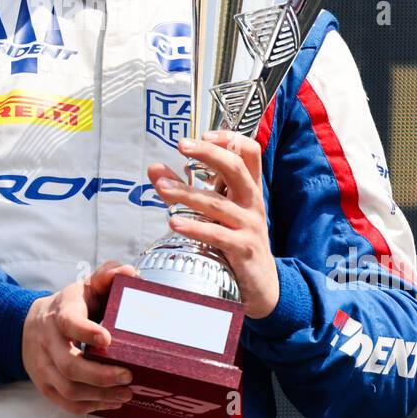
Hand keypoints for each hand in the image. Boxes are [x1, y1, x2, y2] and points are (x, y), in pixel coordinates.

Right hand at [22, 260, 137, 415]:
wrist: (30, 324)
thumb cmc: (68, 306)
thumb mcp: (85, 286)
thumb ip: (108, 276)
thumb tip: (130, 272)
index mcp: (60, 313)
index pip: (69, 322)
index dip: (86, 332)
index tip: (108, 339)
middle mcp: (48, 341)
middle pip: (70, 364)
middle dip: (101, 375)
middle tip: (128, 375)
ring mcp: (43, 365)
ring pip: (68, 388)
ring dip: (99, 395)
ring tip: (126, 392)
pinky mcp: (44, 384)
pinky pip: (65, 403)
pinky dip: (90, 406)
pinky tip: (111, 401)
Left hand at [147, 129, 280, 319]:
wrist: (262, 284)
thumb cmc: (236, 239)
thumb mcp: (218, 210)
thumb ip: (188, 187)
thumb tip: (154, 168)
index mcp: (250, 188)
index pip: (249, 151)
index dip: (229, 138)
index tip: (203, 133)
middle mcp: (253, 202)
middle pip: (236, 168)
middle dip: (208, 153)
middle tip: (181, 145)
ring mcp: (250, 226)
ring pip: (218, 203)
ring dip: (187, 193)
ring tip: (161, 187)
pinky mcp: (243, 250)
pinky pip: (217, 235)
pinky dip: (195, 228)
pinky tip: (174, 223)